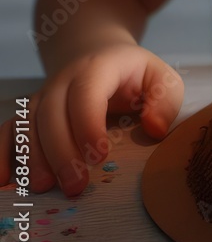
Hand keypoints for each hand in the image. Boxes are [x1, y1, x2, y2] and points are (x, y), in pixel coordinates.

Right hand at [0, 43, 183, 195]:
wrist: (98, 54)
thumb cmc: (133, 74)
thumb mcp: (160, 78)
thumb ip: (165, 101)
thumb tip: (154, 129)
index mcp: (97, 68)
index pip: (86, 93)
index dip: (88, 124)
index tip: (100, 156)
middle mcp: (63, 81)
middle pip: (51, 115)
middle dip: (61, 153)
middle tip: (75, 185)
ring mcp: (42, 97)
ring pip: (26, 125)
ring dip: (31, 158)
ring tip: (44, 187)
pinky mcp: (29, 114)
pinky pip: (8, 131)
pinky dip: (3, 154)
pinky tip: (3, 180)